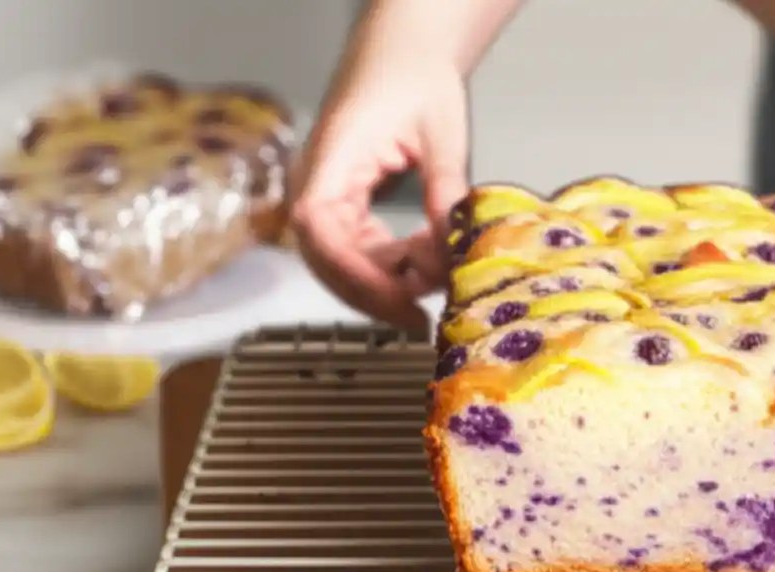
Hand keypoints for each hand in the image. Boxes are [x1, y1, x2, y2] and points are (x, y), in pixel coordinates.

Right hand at [291, 35, 468, 329]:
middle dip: (374, 292)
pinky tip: (428, 260)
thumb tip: (457, 243)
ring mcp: (328, 195)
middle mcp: (317, 179)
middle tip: (423, 318)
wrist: (404, 50)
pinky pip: (360, 249)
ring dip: (388, 280)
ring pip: (344, 260)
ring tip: (437, 280)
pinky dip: (393, 264)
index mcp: (331, 155)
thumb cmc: (415, 74)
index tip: (398, 300)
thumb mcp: (442, 131)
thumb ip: (446, 187)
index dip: (353, 272)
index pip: (318, 226)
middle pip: (326, 257)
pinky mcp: (345, 205)